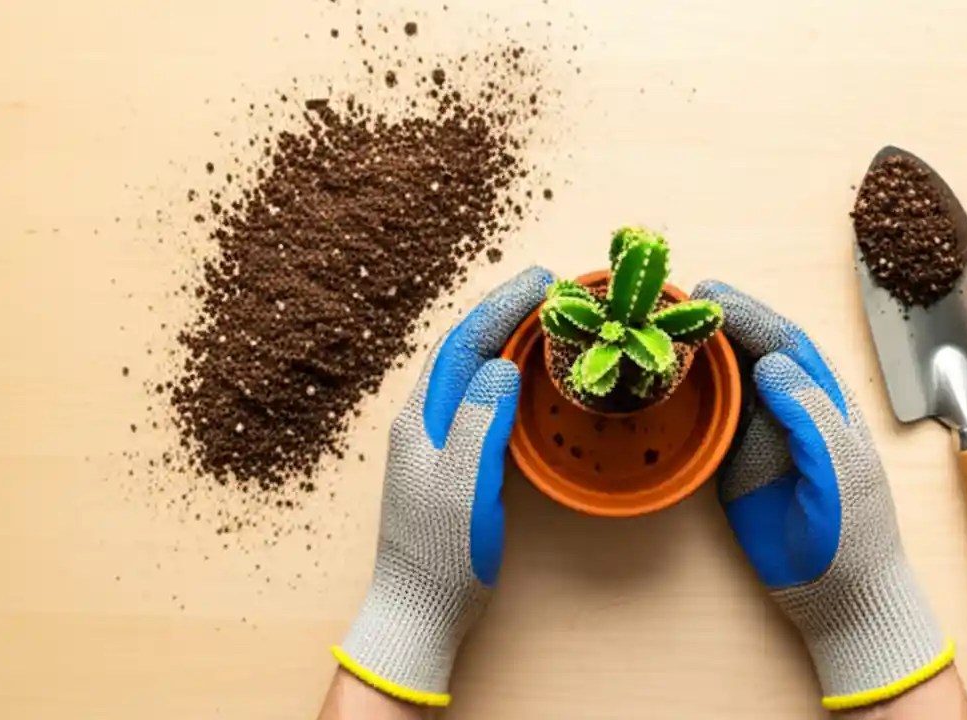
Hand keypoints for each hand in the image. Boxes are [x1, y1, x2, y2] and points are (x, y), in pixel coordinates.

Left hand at [332, 267, 553, 707]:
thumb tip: (500, 365)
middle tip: (548, 287)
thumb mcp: (463, 486)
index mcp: (421, 419)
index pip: (461, 343)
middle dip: (502, 310)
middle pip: (462, 347)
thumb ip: (479, 422)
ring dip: (502, 336)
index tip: (542, 282)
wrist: (418, 611)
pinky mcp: (450, 461)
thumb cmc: (441, 555)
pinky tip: (522, 374)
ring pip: (469, 370)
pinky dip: (503, 372)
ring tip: (540, 315)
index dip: (500, 306)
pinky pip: (477, 398)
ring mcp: (434, 440)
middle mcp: (423, 420)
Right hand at [693, 281, 953, 711]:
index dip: (754, 316)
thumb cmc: (855, 535)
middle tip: (679, 300)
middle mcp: (795, 413)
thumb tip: (772, 363)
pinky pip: (712, 424)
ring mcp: (765, 439)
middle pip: (756, 353)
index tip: (716, 298)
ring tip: (664, 328)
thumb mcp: (841, 471)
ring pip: (731, 383)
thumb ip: (810, 416)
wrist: (840, 596)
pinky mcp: (739, 468)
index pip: (789, 346)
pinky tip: (666, 381)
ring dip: (702, 354)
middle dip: (723, 323)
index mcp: (828, 405)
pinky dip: (690, 400)